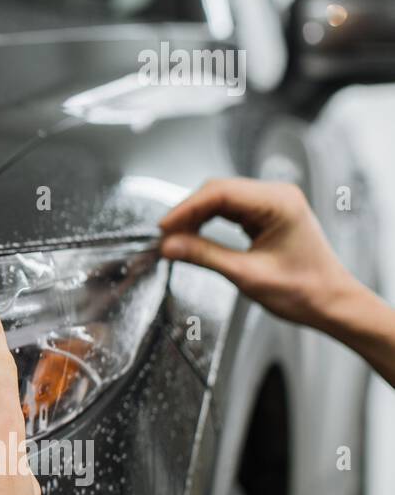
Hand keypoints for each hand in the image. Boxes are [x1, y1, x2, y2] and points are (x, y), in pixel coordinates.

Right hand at [158, 178, 357, 330]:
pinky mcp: (266, 213)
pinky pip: (228, 209)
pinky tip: (194, 235)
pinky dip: (208, 221)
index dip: (186, 209)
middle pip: (217, 191)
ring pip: (220, 198)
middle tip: (165, 237)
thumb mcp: (247, 275)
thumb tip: (169, 246)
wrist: (331, 303)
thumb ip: (205, 256)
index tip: (163, 228)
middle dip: (188, 212)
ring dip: (195, 217)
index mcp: (278, 203)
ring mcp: (272, 202)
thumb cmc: (304, 291)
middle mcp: (277, 195)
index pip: (219, 193)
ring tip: (176, 239)